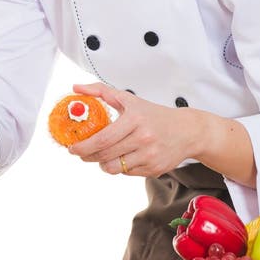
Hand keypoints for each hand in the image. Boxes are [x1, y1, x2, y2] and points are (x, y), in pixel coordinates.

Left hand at [68, 82, 201, 177]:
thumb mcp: (129, 99)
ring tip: (103, 155)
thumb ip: (101, 91)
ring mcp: (149, 156)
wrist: (187, 131)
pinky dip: (120, 167)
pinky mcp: (154, 169)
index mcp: (135, 120)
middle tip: (81, 153)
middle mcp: (143, 139)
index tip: (72, 148)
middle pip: (105, 156)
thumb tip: (76, 87)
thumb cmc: (154, 114)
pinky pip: (126, 173)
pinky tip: (123, 156)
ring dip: (102, 163)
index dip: (84, 146)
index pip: (102, 139)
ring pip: (114, 168)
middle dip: (88, 156)